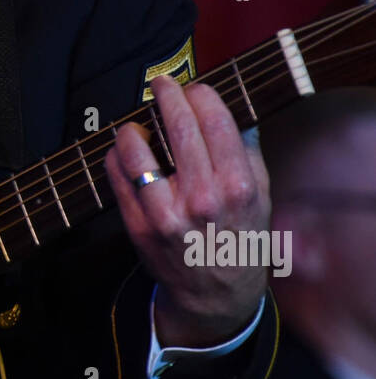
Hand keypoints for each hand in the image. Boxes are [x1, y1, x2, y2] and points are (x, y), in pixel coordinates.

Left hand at [105, 74, 269, 346]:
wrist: (215, 295)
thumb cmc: (239, 237)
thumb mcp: (261, 197)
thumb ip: (247, 152)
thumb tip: (227, 109)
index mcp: (238, 187)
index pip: (216, 121)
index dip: (201, 95)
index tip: (195, 88)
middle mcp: (203, 198)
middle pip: (179, 126)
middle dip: (168, 94)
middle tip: (162, 83)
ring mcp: (166, 214)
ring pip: (137, 149)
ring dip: (134, 127)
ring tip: (137, 124)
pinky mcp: (138, 226)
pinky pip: (117, 175)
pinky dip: (118, 155)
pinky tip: (126, 152)